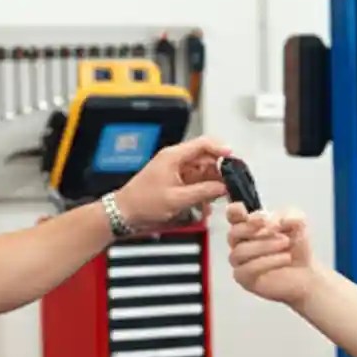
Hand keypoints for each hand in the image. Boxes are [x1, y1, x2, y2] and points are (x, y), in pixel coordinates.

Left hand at [113, 135, 230, 232]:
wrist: (123, 213)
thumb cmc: (142, 202)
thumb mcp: (177, 199)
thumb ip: (203, 192)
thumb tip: (223, 187)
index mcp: (173, 156)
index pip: (203, 144)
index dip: (221, 149)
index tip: (233, 159)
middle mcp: (175, 160)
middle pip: (206, 158)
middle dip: (219, 171)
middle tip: (230, 182)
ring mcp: (176, 171)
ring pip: (202, 171)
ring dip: (212, 183)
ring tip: (217, 195)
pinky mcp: (175, 181)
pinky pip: (195, 182)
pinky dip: (203, 190)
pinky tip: (205, 202)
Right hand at [226, 202, 317, 308]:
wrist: (307, 272)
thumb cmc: (296, 246)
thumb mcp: (298, 223)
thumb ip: (288, 215)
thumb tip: (274, 220)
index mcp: (249, 225)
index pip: (233, 216)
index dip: (234, 212)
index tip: (242, 210)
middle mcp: (241, 242)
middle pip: (233, 233)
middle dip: (252, 228)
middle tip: (275, 228)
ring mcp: (240, 262)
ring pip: (240, 251)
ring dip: (265, 245)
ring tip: (286, 243)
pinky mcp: (244, 278)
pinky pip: (247, 269)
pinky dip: (267, 262)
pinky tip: (285, 258)